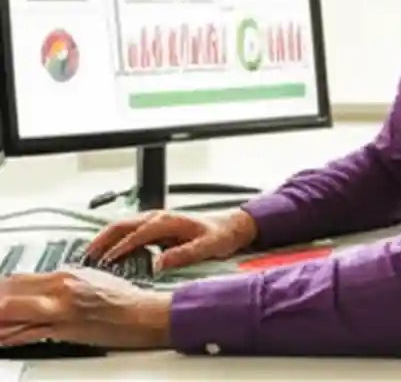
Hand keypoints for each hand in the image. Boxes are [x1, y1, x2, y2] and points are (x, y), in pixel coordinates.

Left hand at [0, 267, 170, 348]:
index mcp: (67, 274)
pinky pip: (26, 335)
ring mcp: (61, 310)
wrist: (146, 314)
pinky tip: (0, 337)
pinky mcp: (65, 330)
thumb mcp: (94, 279)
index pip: (19, 278)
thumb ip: (67, 282)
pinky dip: (8, 336)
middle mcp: (60, 289)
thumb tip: (50, 284)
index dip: (1, 287)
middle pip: (10, 292)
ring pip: (12, 312)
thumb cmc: (128, 299)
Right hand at [85, 209, 257, 271]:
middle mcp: (158, 217)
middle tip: (87, 257)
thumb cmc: (221, 235)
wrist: (232, 226)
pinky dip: (114, 239)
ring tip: (90, 256)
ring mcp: (156, 220)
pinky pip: (129, 230)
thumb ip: (184, 255)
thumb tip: (159, 264)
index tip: (106, 262)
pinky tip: (108, 253)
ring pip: (122, 226)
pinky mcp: (156, 226)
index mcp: (167, 221)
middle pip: (121, 225)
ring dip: (105, 238)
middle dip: (101, 239)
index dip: (120, 248)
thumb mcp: (207, 246)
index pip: (136, 234)